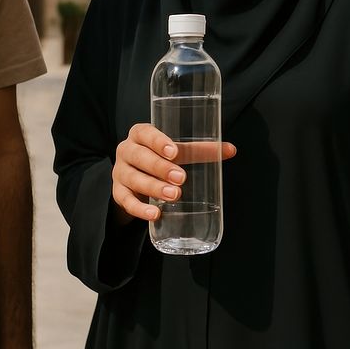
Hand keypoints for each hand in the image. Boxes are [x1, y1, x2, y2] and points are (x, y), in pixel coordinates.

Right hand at [111, 123, 236, 222]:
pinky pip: (125, 201)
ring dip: (154, 187)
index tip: (174, 152)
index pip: (145, 133)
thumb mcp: (176, 151)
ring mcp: (120, 172)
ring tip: (174, 195)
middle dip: (161, 168)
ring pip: (133, 178)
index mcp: (140, 134)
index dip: (158, 142)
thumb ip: (200, 150)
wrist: (133, 176)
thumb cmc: (159, 157)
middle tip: (181, 178)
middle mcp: (126, 150)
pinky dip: (139, 209)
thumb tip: (231, 150)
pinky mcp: (118, 192)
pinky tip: (154, 215)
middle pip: (140, 157)